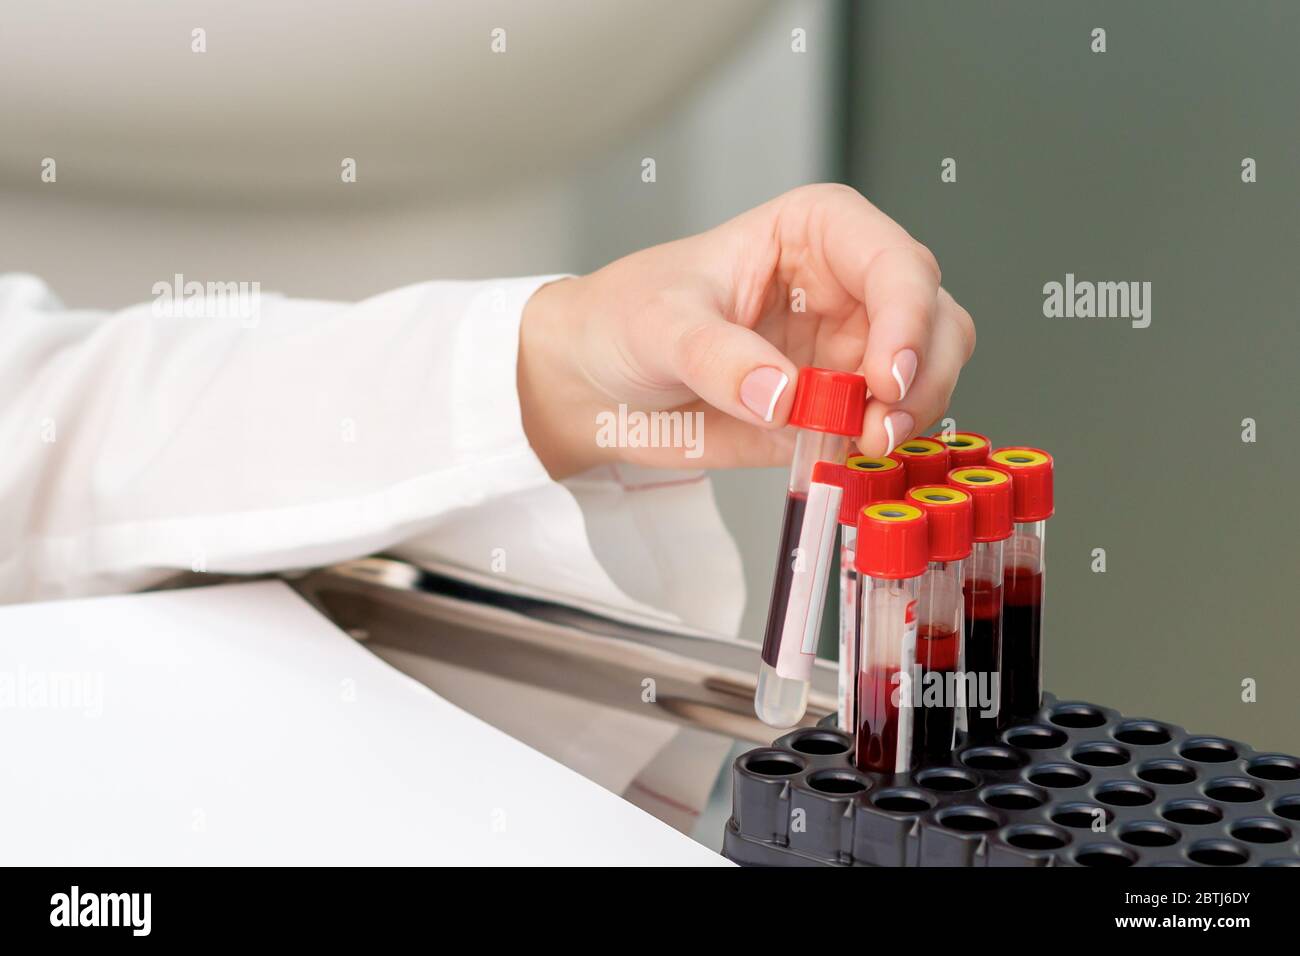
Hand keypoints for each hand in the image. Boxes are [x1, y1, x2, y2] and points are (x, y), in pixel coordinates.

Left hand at [518, 183, 974, 477]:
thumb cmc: (624, 318)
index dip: (907, 318)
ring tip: (861, 444)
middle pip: (933, 318)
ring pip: (929, 373)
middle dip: (922, 375)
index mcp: (815, 233)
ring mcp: (849, 348)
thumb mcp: (661, 326)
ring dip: (912, 415)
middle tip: (879, 425)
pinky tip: (847, 460)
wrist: (595, 381)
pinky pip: (886, 426)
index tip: (885, 377)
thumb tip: (783, 396)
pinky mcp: (836, 405)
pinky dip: (882, 447)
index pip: (894, 262)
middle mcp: (847, 286)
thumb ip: (720, 358)